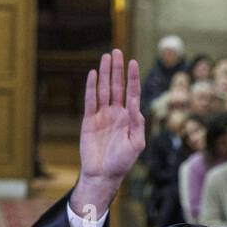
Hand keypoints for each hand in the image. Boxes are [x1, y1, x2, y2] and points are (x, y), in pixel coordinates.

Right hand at [70, 49, 144, 221]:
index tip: (133, 62)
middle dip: (117, 69)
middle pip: (117, 86)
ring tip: (106, 56)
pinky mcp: (89, 120)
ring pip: (104, 89)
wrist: (103, 174)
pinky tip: (93, 74)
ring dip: (105, 73)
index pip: (132, 93)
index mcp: (129, 118)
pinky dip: (91, 87)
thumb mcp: (136, 143)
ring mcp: (102, 115)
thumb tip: (135, 102)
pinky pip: (90, 100)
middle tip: (117, 51)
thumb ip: (137, 123)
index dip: (133, 77)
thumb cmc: (122, 162)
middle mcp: (116, 113)